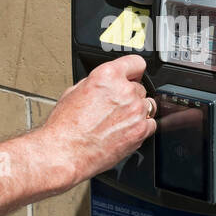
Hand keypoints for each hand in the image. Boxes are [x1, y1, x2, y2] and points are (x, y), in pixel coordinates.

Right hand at [37, 55, 156, 185]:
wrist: (65, 152)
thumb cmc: (65, 127)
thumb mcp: (74, 91)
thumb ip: (96, 83)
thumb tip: (105, 84)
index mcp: (107, 75)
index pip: (136, 63)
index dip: (133, 71)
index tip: (132, 76)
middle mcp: (124, 90)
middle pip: (140, 87)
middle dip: (130, 95)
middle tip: (115, 107)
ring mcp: (135, 111)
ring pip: (147, 105)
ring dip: (136, 111)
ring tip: (118, 121)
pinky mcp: (140, 130)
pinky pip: (151, 124)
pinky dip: (141, 127)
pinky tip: (125, 131)